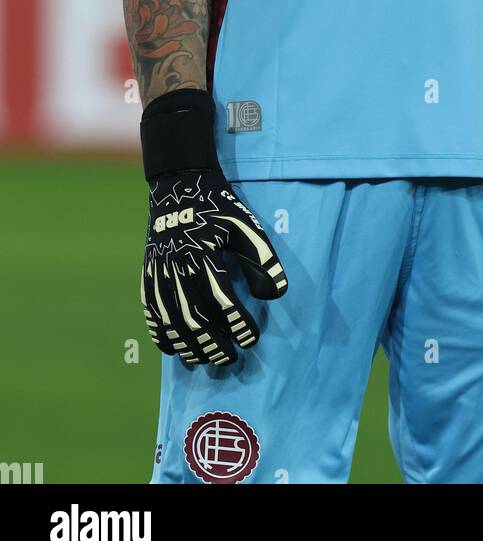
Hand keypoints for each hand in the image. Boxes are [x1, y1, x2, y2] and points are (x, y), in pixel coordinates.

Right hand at [142, 169, 286, 365]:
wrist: (180, 181)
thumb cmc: (219, 205)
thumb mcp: (246, 224)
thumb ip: (262, 258)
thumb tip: (276, 294)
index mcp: (204, 254)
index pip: (222, 300)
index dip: (238, 324)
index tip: (251, 339)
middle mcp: (178, 266)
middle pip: (194, 317)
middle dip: (214, 344)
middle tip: (230, 359)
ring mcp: (160, 270)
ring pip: (170, 318)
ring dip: (188, 344)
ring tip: (205, 359)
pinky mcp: (148, 270)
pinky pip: (150, 309)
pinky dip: (161, 332)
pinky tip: (174, 348)